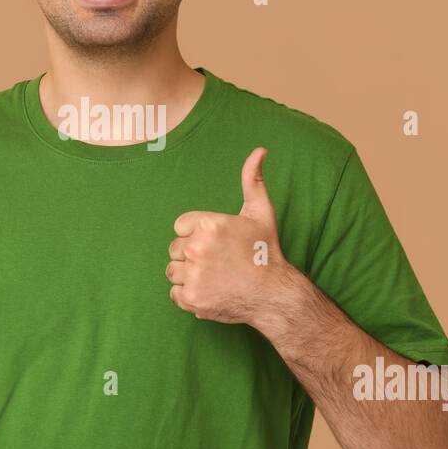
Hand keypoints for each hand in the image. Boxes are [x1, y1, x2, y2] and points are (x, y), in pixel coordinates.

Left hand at [167, 146, 298, 326]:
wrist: (274, 294)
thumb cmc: (266, 252)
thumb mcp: (261, 212)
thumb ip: (252, 180)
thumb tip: (259, 151)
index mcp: (209, 224)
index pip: (180, 227)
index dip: (197, 235)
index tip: (216, 243)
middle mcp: (197, 248)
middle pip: (175, 249)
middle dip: (192, 255)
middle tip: (218, 262)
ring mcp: (193, 274)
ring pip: (173, 271)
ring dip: (189, 275)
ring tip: (215, 277)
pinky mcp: (191, 298)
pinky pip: (175, 293)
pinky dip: (188, 295)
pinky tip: (210, 291)